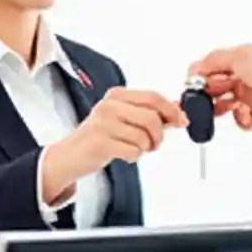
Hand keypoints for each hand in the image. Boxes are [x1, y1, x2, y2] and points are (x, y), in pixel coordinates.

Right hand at [42, 87, 186, 200]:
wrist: (71, 155)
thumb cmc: (101, 136)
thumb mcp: (124, 118)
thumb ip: (150, 113)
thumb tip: (178, 111)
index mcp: (117, 95)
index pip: (153, 97)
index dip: (171, 110)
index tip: (181, 121)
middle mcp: (109, 105)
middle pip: (152, 117)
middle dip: (159, 135)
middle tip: (154, 143)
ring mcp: (103, 123)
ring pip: (144, 137)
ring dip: (145, 148)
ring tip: (134, 148)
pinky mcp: (100, 142)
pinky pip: (133, 151)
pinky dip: (134, 157)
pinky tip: (125, 155)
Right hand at [188, 45, 251, 130]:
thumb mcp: (239, 56)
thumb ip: (213, 61)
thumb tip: (196, 67)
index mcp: (241, 61)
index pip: (213, 69)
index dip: (202, 77)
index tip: (195, 84)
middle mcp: (245, 79)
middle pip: (216, 89)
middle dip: (208, 94)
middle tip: (205, 98)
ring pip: (225, 106)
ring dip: (221, 107)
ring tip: (228, 105)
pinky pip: (240, 122)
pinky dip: (240, 119)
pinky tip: (245, 112)